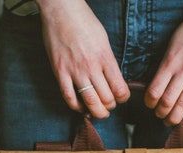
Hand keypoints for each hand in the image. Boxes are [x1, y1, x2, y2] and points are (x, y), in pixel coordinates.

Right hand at [36, 0, 129, 118]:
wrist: (62, 10)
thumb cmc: (84, 22)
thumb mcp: (104, 40)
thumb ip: (108, 61)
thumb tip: (113, 79)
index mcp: (106, 58)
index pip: (120, 88)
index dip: (123, 98)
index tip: (121, 98)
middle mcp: (92, 66)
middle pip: (107, 99)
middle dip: (111, 107)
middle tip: (109, 106)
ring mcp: (75, 70)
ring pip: (90, 101)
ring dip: (96, 112)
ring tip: (98, 112)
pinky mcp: (60, 71)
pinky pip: (69, 97)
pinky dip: (76, 107)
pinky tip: (80, 107)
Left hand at [145, 0, 182, 124]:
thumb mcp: (172, 44)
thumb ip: (165, 63)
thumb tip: (157, 81)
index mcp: (170, 62)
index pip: (154, 91)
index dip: (149, 103)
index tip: (149, 105)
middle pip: (168, 102)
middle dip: (161, 114)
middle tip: (160, 116)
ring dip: (175, 118)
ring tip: (172, 121)